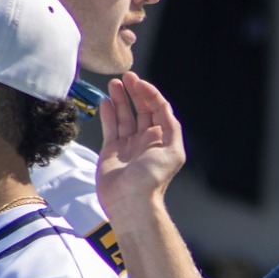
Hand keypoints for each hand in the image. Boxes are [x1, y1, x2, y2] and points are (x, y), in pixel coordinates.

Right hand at [95, 70, 187, 216]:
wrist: (130, 200)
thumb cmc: (152, 177)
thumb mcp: (172, 150)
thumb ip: (170, 126)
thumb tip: (164, 107)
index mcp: (163, 139)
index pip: (158, 110)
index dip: (150, 94)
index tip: (138, 82)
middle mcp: (147, 140)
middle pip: (142, 110)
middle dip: (135, 93)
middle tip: (126, 77)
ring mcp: (129, 145)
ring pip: (125, 116)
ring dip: (121, 99)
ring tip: (114, 83)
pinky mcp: (112, 150)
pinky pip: (111, 127)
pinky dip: (109, 113)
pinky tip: (106, 100)